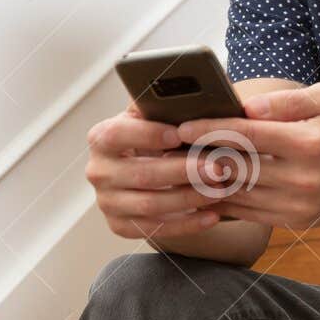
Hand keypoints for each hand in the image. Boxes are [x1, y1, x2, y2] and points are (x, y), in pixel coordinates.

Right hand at [85, 102, 225, 241]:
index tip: (180, 134)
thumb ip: (161, 104)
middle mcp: (99, 171)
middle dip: (184, 171)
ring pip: (151, 204)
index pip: (118, 134)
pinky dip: (187, 224)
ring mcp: (107, 202)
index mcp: (101, 138)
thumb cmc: (153, 136)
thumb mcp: (150, 117)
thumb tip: (191, 89)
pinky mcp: (120, 226)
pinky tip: (213, 215)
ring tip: (220, 190)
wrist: (140, 170)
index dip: (148, 135)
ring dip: (190, 198)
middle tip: (218, 167)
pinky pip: (156, 230)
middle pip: (142, 173)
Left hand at [173, 81, 319, 229]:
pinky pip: (249, 213)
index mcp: (308, 142)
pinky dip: (223, 201)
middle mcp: (302, 178)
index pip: (246, 135)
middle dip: (198, 156)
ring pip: (238, 194)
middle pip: (236, 167)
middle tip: (169, 146)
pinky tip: (205, 188)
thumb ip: (287, 100)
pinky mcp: (296, 222)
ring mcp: (298, 205)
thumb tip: (249, 107)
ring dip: (205, 182)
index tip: (182, 126)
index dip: (209, 130)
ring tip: (180, 166)